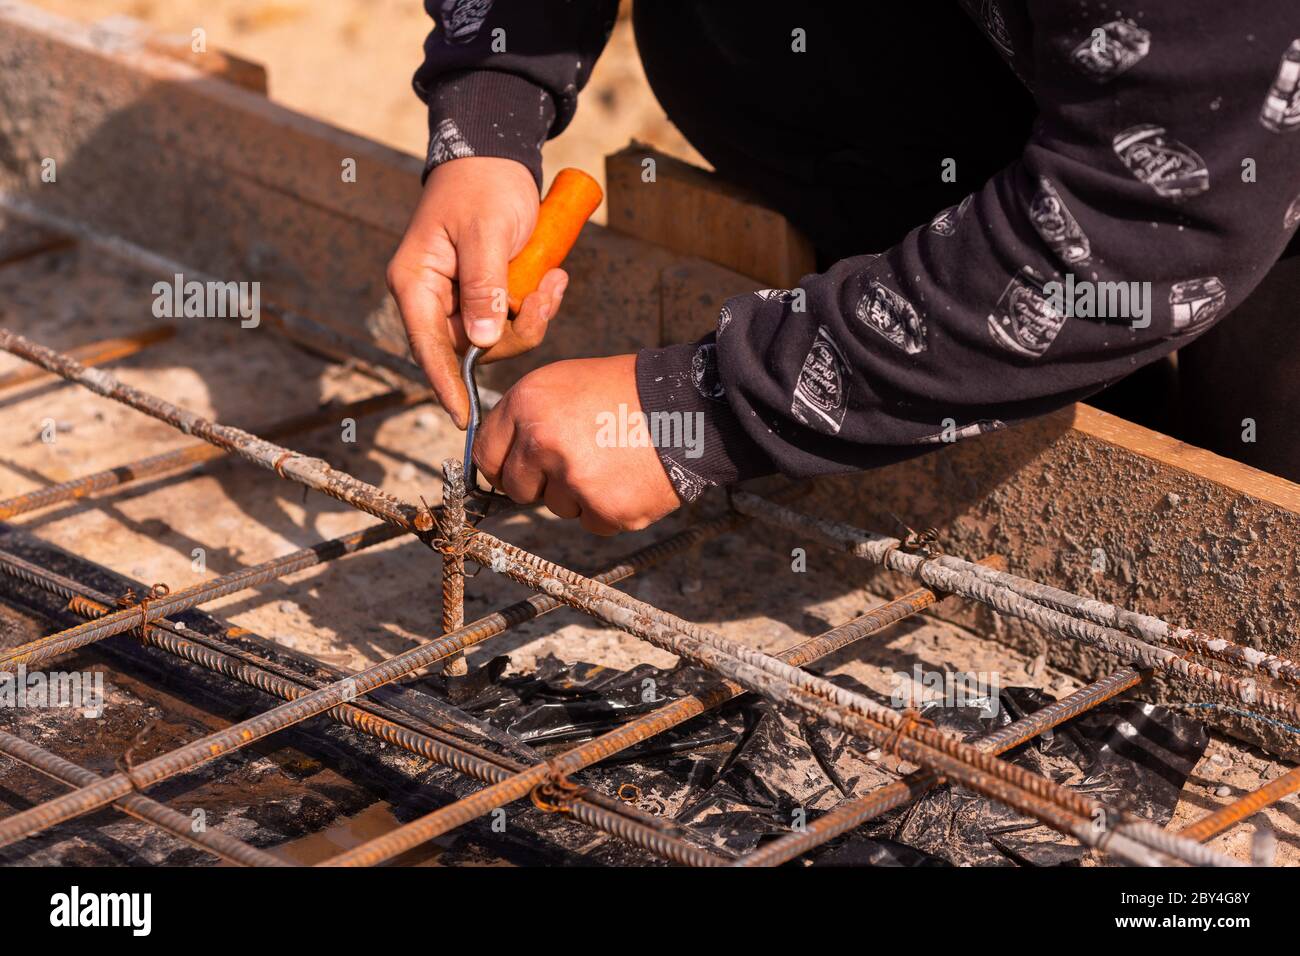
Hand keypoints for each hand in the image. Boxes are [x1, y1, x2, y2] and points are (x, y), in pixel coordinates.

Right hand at [386, 157, 568, 426]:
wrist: (497, 157)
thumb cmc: (484, 186)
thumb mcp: (487, 233)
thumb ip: (484, 287)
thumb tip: (480, 341)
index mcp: (416, 283)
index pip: (428, 348)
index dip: (447, 385)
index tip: (463, 418)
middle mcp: (433, 297)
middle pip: (472, 349)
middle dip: (515, 331)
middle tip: (546, 294)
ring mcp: (460, 299)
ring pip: (499, 337)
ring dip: (532, 314)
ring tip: (553, 278)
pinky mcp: (486, 295)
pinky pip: (513, 320)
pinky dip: (536, 304)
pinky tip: (552, 277)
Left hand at [473, 355, 681, 534]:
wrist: (688, 405)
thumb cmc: (625, 391)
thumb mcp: (564, 383)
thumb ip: (526, 418)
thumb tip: (500, 458)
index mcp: (527, 404)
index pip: (486, 455)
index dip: (504, 465)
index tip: (519, 469)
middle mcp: (542, 442)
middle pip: (518, 488)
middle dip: (542, 483)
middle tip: (579, 461)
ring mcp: (573, 479)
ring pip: (557, 507)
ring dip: (580, 494)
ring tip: (613, 460)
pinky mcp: (604, 508)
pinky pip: (592, 522)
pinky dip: (609, 508)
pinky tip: (629, 478)